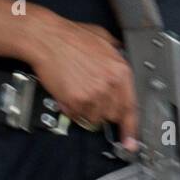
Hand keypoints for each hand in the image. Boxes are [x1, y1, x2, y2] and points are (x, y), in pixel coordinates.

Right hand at [22, 13, 139, 149]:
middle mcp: (110, 84)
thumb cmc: (71, 37)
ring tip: (78, 90)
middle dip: (103, 110)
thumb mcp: (104, 39)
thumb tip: (120, 63)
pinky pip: (76, 115)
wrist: (47, 39)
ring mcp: (93, 94)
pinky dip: (72, 109)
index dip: (131, 128)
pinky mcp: (75, 100)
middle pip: (113, 115)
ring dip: (87, 109)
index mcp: (121, 70)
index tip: (130, 142)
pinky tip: (68, 91)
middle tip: (92, 97)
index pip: (131, 107)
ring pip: (94, 117)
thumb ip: (116, 55)